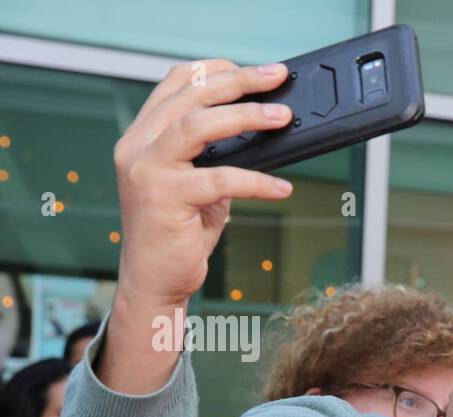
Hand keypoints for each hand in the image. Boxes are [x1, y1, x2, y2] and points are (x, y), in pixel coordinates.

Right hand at [105, 59, 295, 392]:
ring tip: (283, 118)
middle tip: (277, 79)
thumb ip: (216, 157)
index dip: (213, 70)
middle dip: (238, 82)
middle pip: (190, 97)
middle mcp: (137, 147)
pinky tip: (282, 187)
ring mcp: (146, 171)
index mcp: (142, 137)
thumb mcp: (198, 185)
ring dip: (246, 118)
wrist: (155, 279)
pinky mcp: (164, 198)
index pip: (174, 86)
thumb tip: (264, 134)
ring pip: (198, 127)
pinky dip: (256, 181)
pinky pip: (220, 180)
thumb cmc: (179, 232)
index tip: (251, 70)